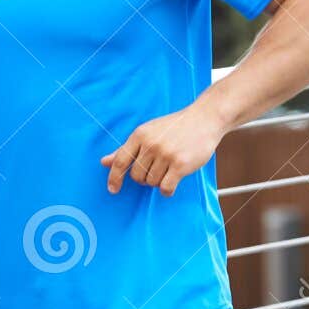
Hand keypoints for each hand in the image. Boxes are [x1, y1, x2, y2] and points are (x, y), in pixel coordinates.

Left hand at [100, 104, 226, 197]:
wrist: (205, 118)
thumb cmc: (175, 127)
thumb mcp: (148, 132)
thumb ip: (126, 149)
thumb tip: (104, 162)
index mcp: (140, 135)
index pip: (120, 161)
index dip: (114, 177)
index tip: (113, 189)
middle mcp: (150, 144)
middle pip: (136, 176)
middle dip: (144, 178)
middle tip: (157, 169)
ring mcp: (165, 154)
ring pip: (151, 183)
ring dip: (159, 181)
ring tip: (169, 169)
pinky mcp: (180, 164)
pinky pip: (165, 188)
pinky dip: (167, 190)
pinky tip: (173, 182)